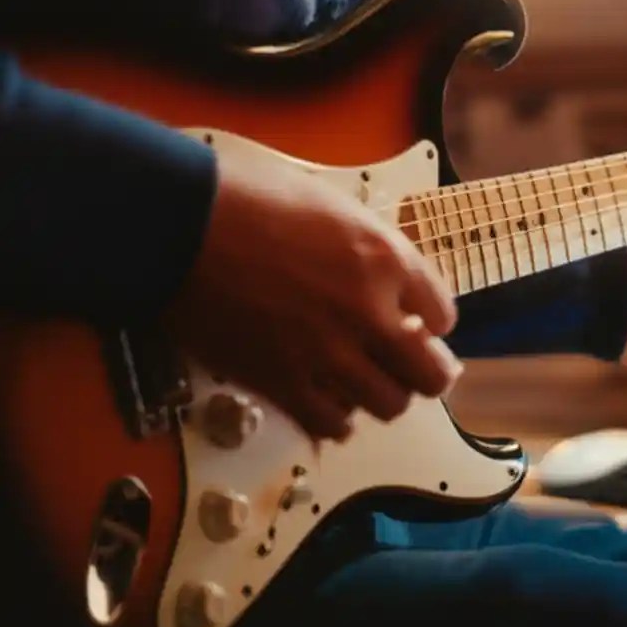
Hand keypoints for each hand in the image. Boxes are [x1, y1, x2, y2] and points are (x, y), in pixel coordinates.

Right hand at [162, 145, 462, 441]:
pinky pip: (333, 424)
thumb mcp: (334, 206)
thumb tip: (392, 281)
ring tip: (368, 384)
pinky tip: (329, 403)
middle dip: (427, 372)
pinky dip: (337, 419)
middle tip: (416, 369)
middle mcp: (368, 312)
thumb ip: (373, 250)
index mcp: (386, 260)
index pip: (444, 314)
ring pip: (389, 405)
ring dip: (383, 396)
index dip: (432, 323)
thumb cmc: (248, 201)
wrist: (182, 224)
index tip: (419, 325)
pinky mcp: (284, 383)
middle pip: (430, 374)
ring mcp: (328, 353)